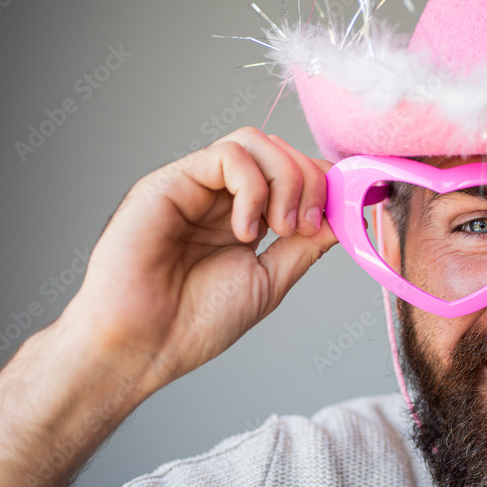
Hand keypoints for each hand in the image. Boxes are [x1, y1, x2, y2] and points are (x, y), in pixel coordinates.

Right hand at [64, 127, 336, 388]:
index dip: (323, 185)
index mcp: (244, 216)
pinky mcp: (168, 181)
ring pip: (255, 141)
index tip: (338, 217)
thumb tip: (342, 214)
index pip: (293, 172)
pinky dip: (251, 188)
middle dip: (309, 182)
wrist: (144, 344)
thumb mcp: (270, 280)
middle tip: (305, 228)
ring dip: (285, 180)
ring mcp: (194, 185)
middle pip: (279, 150)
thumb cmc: (195, 320)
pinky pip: (226, 156)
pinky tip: (244, 231)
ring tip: (279, 229)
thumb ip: (305, 245)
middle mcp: (219, 195)